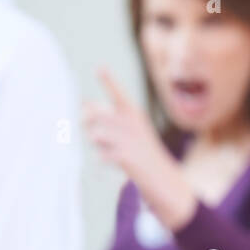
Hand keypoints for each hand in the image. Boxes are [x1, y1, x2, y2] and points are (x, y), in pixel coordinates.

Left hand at [83, 68, 196, 230]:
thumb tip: (83, 110)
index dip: (109, 81)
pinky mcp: (126, 158)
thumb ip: (108, 123)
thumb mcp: (130, 136)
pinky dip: (102, 159)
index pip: (119, 95)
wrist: (165, 183)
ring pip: (96, 134)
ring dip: (95, 143)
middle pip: (97, 114)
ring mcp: (130, 140)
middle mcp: (133, 124)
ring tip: (108, 149)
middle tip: (89, 128)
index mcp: (135, 116)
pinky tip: (111, 162)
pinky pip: (102, 155)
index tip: (99, 67)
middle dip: (87, 121)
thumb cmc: (144, 157)